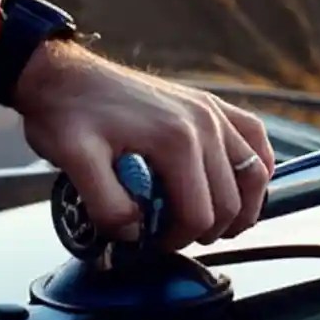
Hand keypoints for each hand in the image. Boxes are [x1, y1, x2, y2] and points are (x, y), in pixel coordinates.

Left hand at [13, 40, 275, 250]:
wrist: (63, 76)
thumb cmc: (67, 115)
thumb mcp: (74, 162)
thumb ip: (105, 205)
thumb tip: (135, 234)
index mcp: (176, 140)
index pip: (200, 215)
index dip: (178, 241)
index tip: (152, 244)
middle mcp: (204, 123)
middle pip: (231, 200)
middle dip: (206, 230)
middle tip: (174, 237)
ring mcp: (212, 110)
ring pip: (254, 172)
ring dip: (242, 206)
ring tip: (215, 225)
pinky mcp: (210, 103)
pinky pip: (254, 138)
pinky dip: (257, 166)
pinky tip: (242, 184)